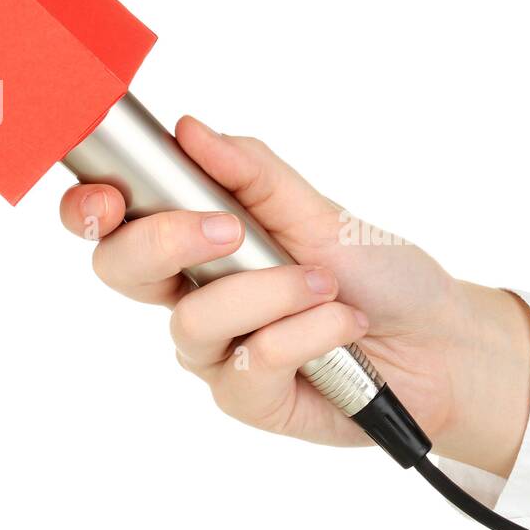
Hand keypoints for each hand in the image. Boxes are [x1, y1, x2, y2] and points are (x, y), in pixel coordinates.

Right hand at [60, 116, 529, 475]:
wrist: (441, 341)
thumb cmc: (379, 273)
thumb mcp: (321, 209)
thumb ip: (253, 174)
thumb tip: (190, 131)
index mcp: (199, 241)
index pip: (114, 223)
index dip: (89, 208)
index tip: (105, 194)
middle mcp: (196, 296)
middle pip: (120, 271)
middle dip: (164, 242)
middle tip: (226, 228)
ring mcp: (219, 352)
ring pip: (192, 321)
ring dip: (268, 292)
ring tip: (326, 284)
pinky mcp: (251, 399)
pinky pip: (250, 364)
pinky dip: (306, 334)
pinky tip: (344, 324)